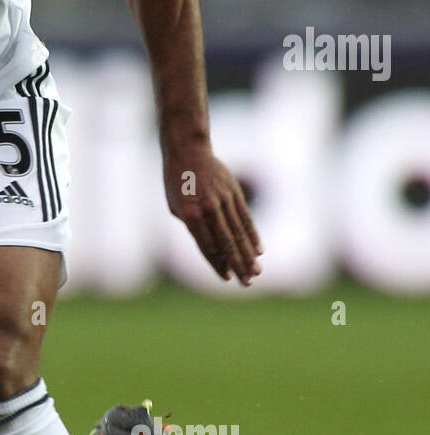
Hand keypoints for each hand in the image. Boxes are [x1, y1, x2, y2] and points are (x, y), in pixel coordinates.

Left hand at [163, 146, 261, 286]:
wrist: (188, 151)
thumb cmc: (176, 183)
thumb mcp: (176, 207)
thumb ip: (193, 228)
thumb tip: (211, 248)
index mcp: (190, 215)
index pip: (207, 247)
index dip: (217, 264)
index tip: (226, 278)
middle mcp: (208, 209)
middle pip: (226, 244)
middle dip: (237, 266)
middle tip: (247, 283)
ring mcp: (223, 200)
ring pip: (239, 233)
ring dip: (249, 255)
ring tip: (256, 272)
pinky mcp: (234, 194)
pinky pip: (246, 219)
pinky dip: (253, 236)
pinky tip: (259, 250)